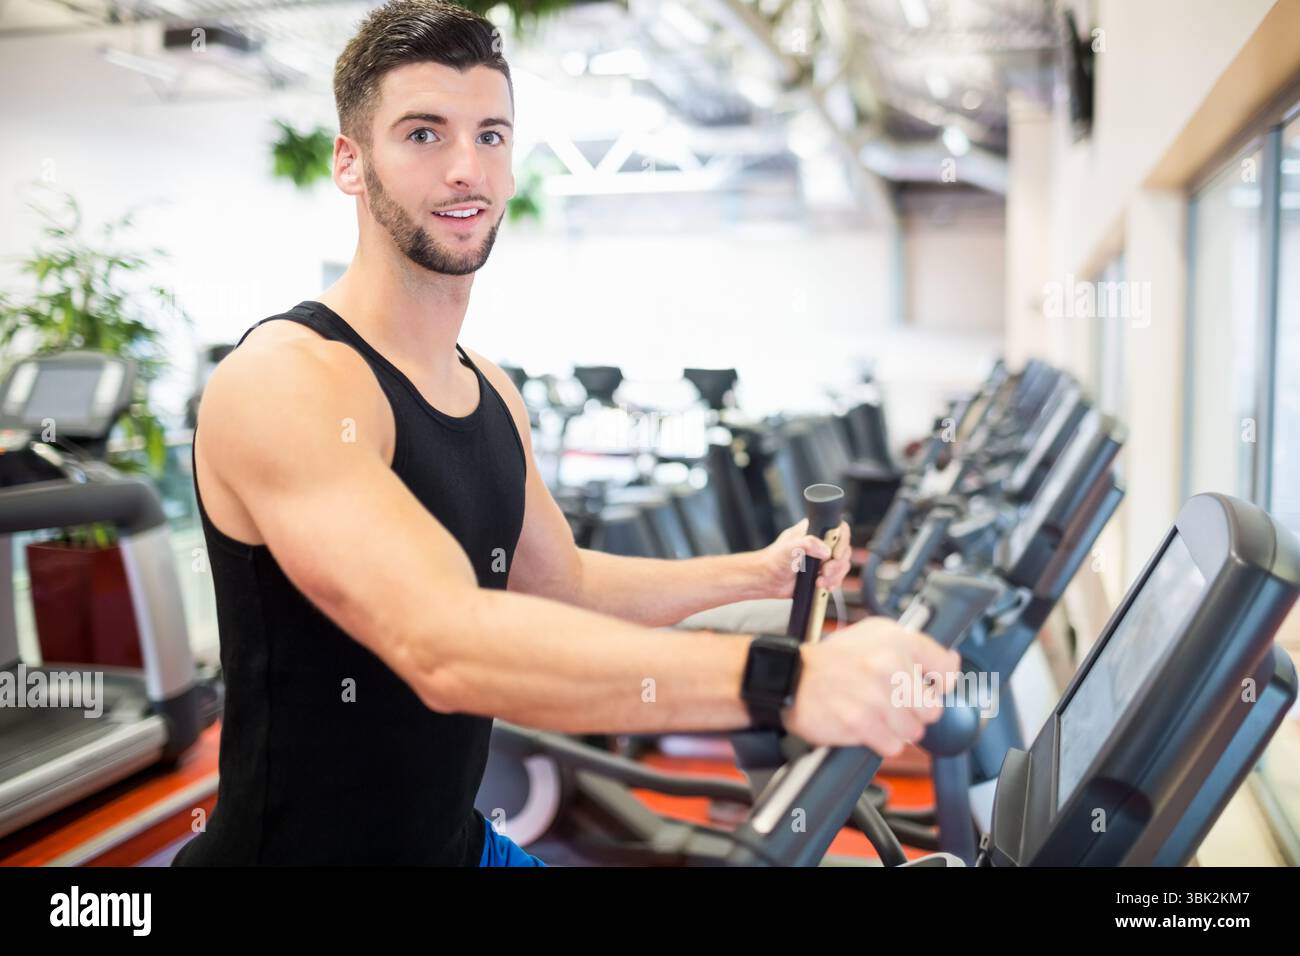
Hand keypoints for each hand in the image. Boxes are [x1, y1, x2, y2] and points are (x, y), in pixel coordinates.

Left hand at [756, 518, 852, 598]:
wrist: (767, 580)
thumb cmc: (773, 560)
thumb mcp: (789, 548)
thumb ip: (807, 544)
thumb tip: (826, 551)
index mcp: (813, 530)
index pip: (839, 529)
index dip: (842, 542)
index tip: (835, 555)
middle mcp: (821, 543)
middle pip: (844, 550)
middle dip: (837, 564)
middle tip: (824, 571)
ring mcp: (822, 559)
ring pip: (842, 566)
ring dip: (834, 576)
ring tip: (819, 582)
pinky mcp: (822, 573)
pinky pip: (837, 578)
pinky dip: (833, 583)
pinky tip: (822, 586)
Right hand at [783, 616, 960, 755]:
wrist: (791, 676)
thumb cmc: (833, 659)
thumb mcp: (876, 635)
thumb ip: (917, 649)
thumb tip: (951, 666)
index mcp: (896, 641)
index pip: (946, 670)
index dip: (936, 684)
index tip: (925, 686)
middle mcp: (888, 665)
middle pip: (932, 709)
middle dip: (914, 711)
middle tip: (891, 702)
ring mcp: (874, 696)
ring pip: (914, 731)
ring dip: (896, 728)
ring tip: (874, 713)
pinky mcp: (860, 723)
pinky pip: (892, 746)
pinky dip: (881, 741)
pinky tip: (865, 725)